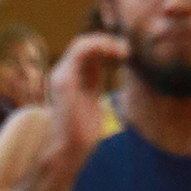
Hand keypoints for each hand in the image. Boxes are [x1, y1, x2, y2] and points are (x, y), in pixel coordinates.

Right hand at [47, 33, 129, 153]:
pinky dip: (101, 46)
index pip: (86, 50)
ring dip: (107, 42)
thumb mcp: (93, 101)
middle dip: (109, 42)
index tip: (127, 53)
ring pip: (82, 43)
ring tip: (126, 51)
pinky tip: (118, 54)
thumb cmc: (83, 131)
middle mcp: (63, 73)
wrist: (69, 148)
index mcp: (71, 77)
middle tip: (129, 50)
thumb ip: (95, 84)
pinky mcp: (64, 79)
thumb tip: (110, 74)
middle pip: (84, 44)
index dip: (107, 46)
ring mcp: (61, 74)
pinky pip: (81, 50)